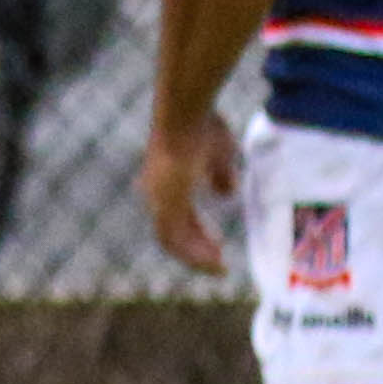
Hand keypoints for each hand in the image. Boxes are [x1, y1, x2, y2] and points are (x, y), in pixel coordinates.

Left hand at [142, 112, 242, 276]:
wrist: (186, 116)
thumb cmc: (202, 128)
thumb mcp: (218, 155)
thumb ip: (220, 175)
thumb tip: (225, 193)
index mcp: (168, 183)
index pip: (178, 217)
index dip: (197, 233)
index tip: (218, 245)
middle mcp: (158, 194)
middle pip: (173, 233)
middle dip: (196, 250)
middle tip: (219, 262)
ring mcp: (158, 199)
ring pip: (171, 241)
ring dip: (195, 257)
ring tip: (218, 267)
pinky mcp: (164, 203)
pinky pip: (172, 240)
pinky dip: (191, 254)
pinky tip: (211, 261)